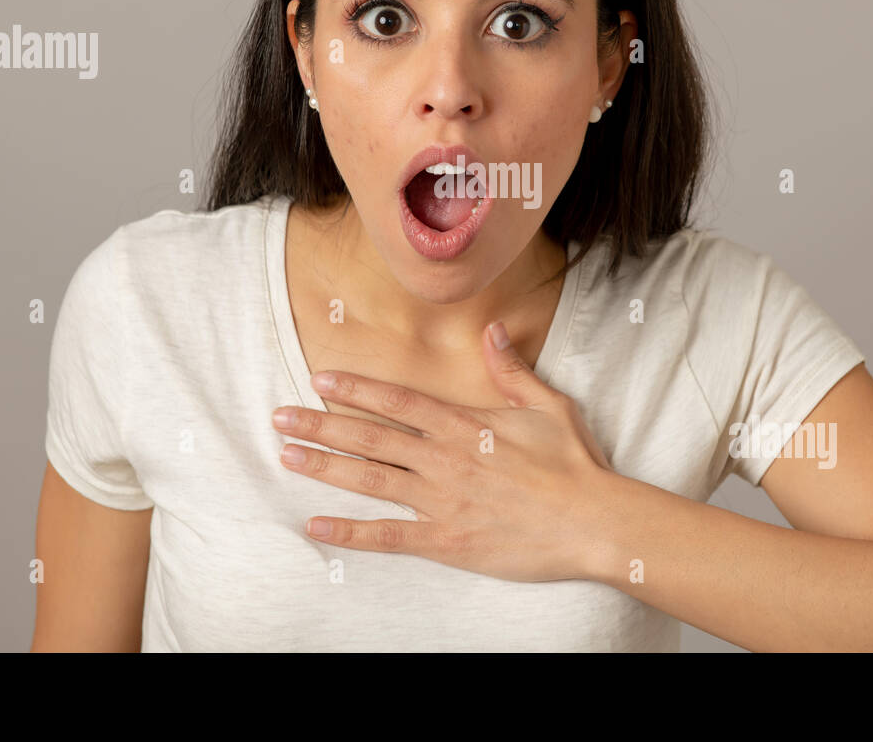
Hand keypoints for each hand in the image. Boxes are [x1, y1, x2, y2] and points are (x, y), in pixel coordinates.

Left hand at [271, 320, 614, 582]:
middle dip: (321, 424)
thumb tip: (492, 331)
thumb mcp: (548, 404)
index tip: (321, 378)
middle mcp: (443, 459)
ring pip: (370, 480)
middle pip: (370, 437)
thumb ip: (512, 369)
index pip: (397, 400)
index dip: (356, 389)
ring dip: (325, 466)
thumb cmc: (574, 464)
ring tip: (287, 455)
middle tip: (279, 416)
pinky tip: (316, 525)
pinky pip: (388, 536)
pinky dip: (350, 532)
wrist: (593, 522)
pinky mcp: (446, 542)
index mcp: (464, 425)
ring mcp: (441, 502)